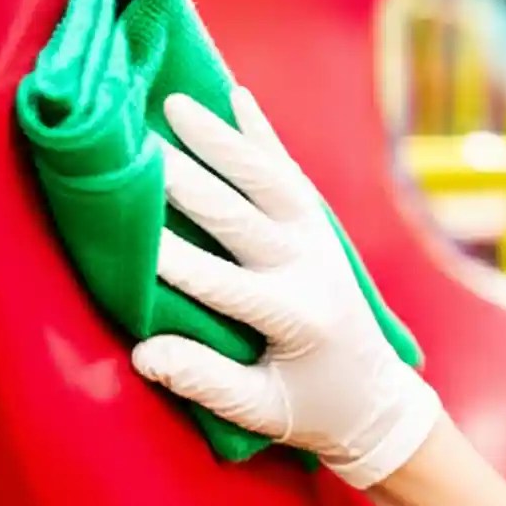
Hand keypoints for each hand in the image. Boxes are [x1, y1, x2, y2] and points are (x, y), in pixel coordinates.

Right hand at [131, 87, 441, 488]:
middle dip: (187, 182)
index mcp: (296, 319)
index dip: (175, 262)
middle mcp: (311, 269)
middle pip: (241, 219)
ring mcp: (318, 240)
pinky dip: (265, 134)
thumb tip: (144, 355)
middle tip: (138, 146)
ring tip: (176, 105)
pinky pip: (290, 173)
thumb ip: (204, 381)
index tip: (130, 233)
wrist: (375, 398)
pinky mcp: (320, 228)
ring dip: (223, 140)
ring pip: (268, 180)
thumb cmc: (309, 409)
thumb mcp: (258, 409)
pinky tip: (237, 96)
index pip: (224, 286)